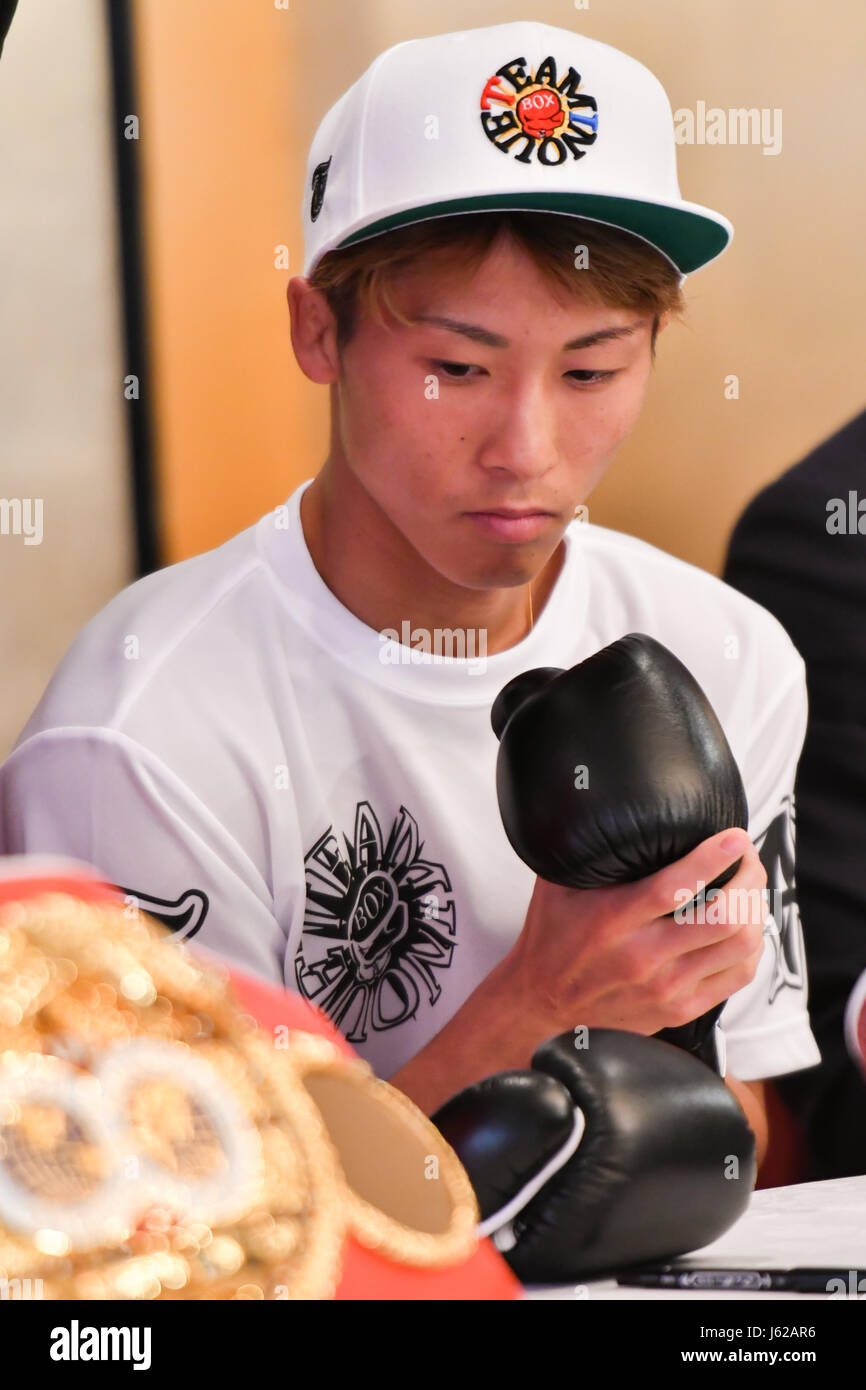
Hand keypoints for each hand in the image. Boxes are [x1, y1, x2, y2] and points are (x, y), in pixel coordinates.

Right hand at [503, 828, 766, 1040]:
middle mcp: (642, 956)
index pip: (673, 887)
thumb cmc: (551, 940)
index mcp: (611, 921)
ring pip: (739, 946)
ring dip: (755, 911)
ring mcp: (665, 987)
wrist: (540, 1005)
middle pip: (723, 917)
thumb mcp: (556, 888)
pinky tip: (745, 928)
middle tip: (747, 860)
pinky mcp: (679, 1009)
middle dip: (748, 880)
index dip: (712, 859)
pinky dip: (752, 947)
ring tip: (750, 890)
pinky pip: (737, 976)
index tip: (734, 838)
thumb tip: (604, 805)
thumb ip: (584, 853)